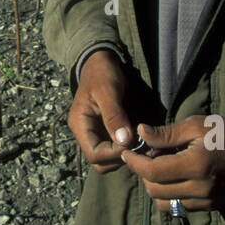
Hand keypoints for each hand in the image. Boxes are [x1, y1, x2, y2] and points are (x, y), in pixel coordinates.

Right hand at [67, 50, 134, 173]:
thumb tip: (124, 141)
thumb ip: (114, 116)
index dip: (115, 153)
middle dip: (121, 158)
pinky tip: (142, 139)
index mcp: (80, 125)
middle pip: (100, 162)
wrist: (100, 61)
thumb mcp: (108, 91)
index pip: (94, 154)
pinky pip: (116, 148)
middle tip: (141, 146)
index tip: (133, 142)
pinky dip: (129, 148)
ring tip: (144, 143)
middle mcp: (86, 133)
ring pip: (109, 159)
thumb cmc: (102, 73)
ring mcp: (96, 134)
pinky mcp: (106, 131)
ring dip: (126, 155)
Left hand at [120, 115, 224, 212]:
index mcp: (195, 165)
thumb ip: (166, 134)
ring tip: (160, 169)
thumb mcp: (195, 125)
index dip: (135, 163)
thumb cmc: (224, 133)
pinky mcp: (212, 206)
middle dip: (144, 174)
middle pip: (155, 190)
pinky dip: (170, 195)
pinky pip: (180, 207)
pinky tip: (174, 178)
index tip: (128, 153)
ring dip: (155, 187)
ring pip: (165, 203)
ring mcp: (207, 200)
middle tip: (147, 158)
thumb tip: (140, 133)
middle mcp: (200, 188)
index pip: (152, 172)